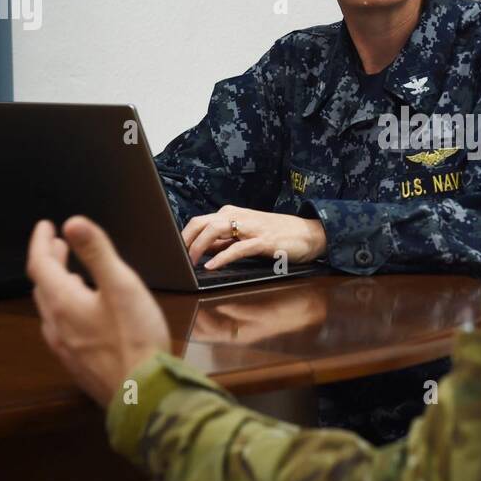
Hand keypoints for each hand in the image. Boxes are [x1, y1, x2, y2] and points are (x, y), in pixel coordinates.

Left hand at [26, 216, 170, 408]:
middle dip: (49, 261)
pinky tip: (82, 313)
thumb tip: (72, 222)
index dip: (40, 242)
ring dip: (56, 285)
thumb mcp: (121, 286)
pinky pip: (62, 328)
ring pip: (51, 309)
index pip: (40, 265)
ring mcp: (66, 347)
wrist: (142, 393)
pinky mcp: (78, 363)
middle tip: (58, 244)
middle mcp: (57, 325)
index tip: (46, 226)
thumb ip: (97, 253)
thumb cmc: (135, 337)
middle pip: (43, 286)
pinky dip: (65, 308)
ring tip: (69, 273)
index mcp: (63, 302)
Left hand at [181, 205, 326, 269]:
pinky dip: (221, 257)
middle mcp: (238, 217)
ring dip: (197, 247)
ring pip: (215, 230)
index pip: (199, 222)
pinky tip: (211, 266)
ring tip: (189, 262)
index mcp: (232, 215)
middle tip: (175, 258)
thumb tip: (200, 249)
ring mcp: (251, 228)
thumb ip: (224, 241)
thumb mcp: (246, 236)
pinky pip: (237, 248)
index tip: (172, 252)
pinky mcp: (263, 241)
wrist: (308, 234)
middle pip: (201, 223)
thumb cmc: (277, 236)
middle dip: (184, 240)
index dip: (182, 237)